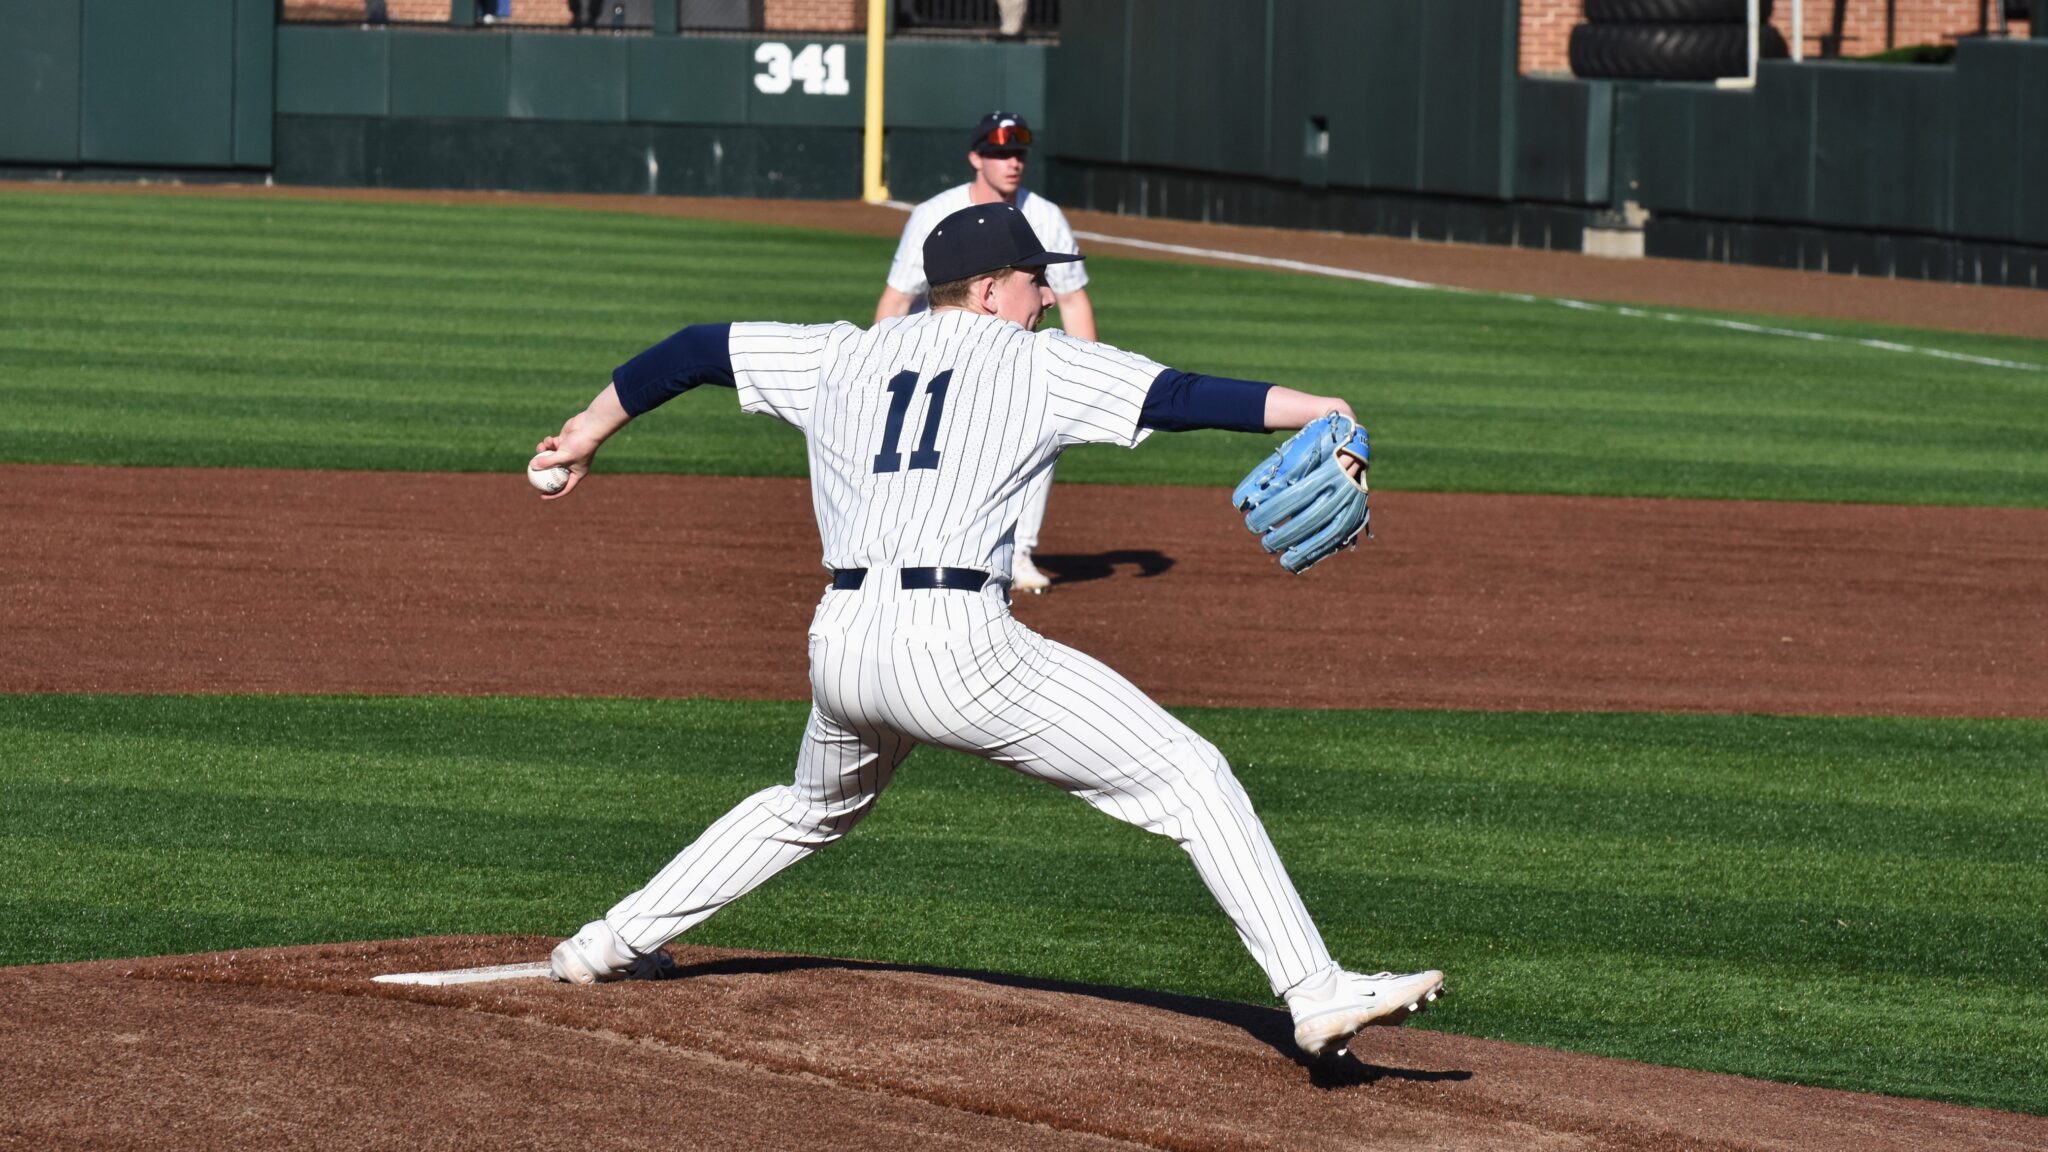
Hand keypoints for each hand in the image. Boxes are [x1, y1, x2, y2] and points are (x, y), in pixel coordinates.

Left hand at [530, 385, 630, 499]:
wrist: (588, 426)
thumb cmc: (580, 444)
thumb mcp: (563, 456)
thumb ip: (547, 462)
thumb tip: (532, 466)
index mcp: (577, 472)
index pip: (565, 488)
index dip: (554, 494)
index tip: (541, 495)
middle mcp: (572, 464)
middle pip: (555, 473)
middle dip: (543, 472)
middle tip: (532, 475)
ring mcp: (566, 453)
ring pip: (550, 457)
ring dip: (543, 452)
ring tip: (540, 448)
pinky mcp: (562, 442)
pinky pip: (551, 445)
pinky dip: (548, 443)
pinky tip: (548, 439)